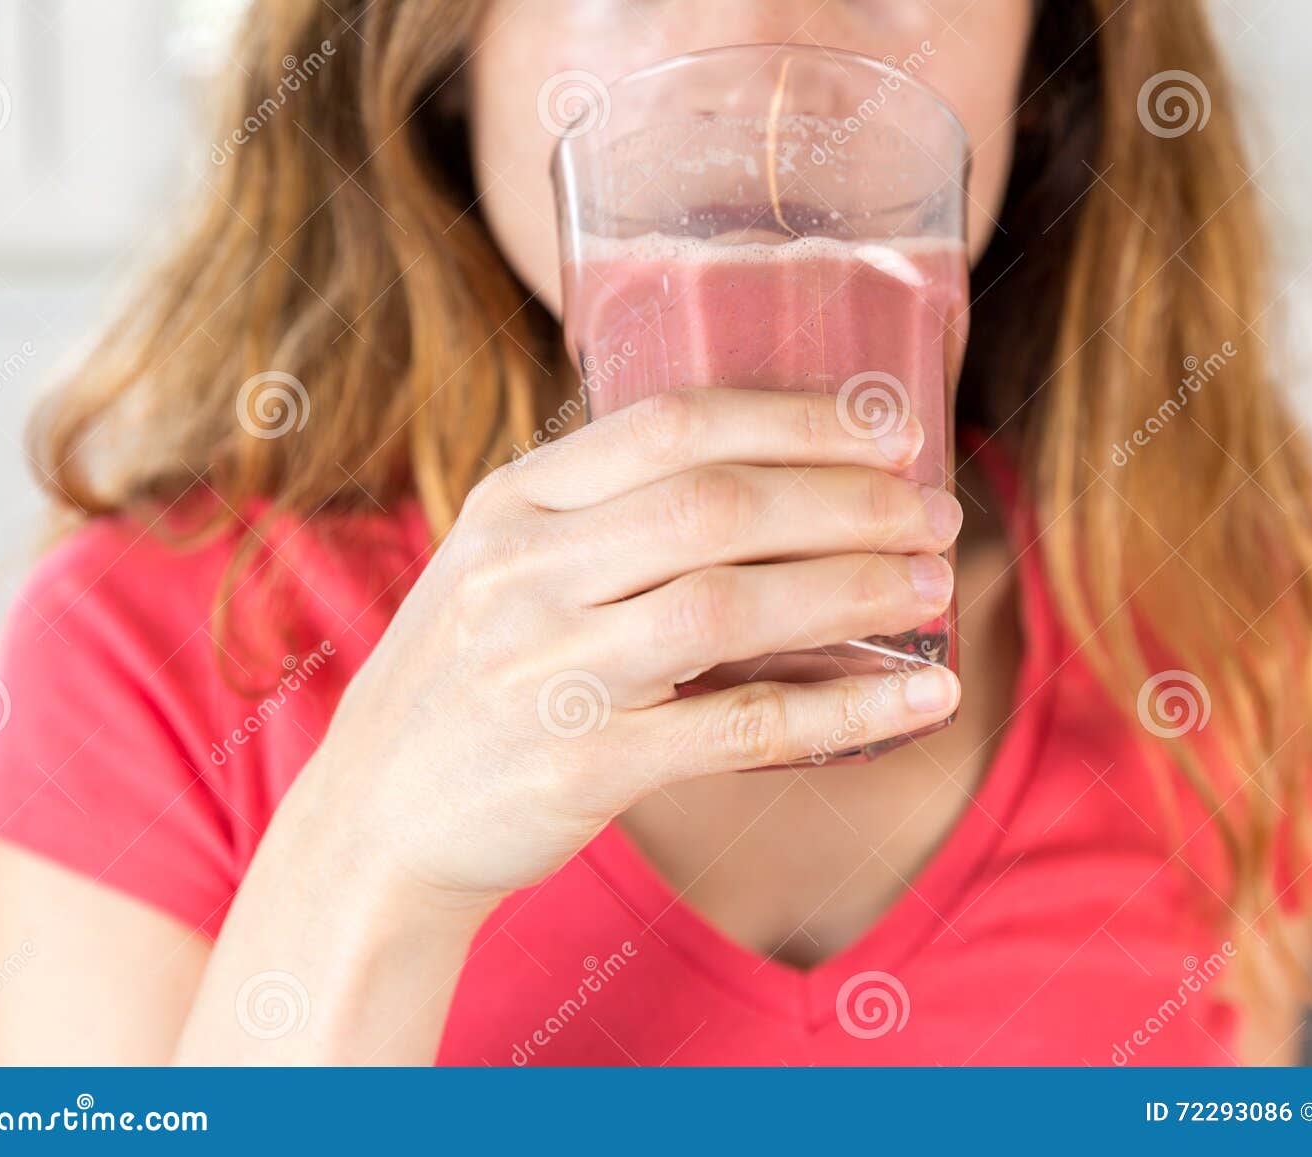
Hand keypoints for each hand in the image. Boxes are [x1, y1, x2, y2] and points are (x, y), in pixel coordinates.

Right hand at [301, 388, 962, 909]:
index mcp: (512, 503)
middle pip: (716, 507)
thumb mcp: (500, 565)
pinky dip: (847, 711)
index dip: (796, 420)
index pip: (671, 427)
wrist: (376, 822)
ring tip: (935, 585)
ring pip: (731, 605)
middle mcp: (525, 573)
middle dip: (847, 501)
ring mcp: (549, 670)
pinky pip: (740, 728)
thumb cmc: (470, 681)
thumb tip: (764, 468)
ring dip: (854, 589)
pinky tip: (923, 699)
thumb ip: (600, 512)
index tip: (890, 427)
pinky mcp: (582, 766)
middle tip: (935, 510)